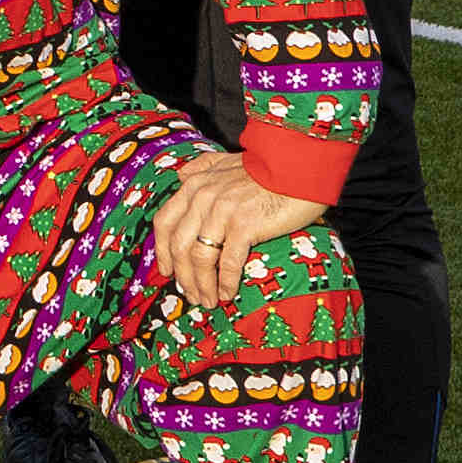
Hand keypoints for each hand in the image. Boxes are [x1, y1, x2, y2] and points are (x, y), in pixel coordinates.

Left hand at [149, 151, 331, 308]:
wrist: (299, 168)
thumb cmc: (267, 169)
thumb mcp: (226, 162)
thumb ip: (202, 168)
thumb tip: (181, 176)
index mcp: (194, 185)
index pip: (164, 223)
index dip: (162, 251)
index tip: (166, 271)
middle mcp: (202, 198)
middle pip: (179, 245)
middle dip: (182, 275)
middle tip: (190, 294)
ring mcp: (221, 212)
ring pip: (199, 256)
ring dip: (201, 284)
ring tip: (208, 300)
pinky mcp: (244, 225)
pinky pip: (227, 261)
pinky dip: (224, 281)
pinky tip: (226, 293)